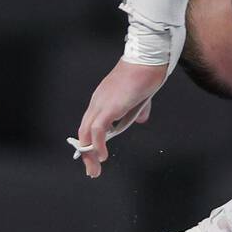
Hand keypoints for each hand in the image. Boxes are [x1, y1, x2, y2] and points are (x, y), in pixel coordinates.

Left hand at [73, 59, 164, 177]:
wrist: (147, 60)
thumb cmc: (145, 75)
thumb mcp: (140, 98)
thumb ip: (137, 110)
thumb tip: (140, 120)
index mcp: (102, 100)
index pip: (89, 124)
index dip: (89, 141)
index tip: (92, 157)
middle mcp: (97, 102)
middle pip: (84, 132)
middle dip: (86, 153)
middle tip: (92, 170)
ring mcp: (101, 104)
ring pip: (87, 133)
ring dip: (89, 154)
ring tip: (94, 170)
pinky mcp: (109, 107)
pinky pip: (98, 130)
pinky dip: (97, 145)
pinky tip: (102, 157)